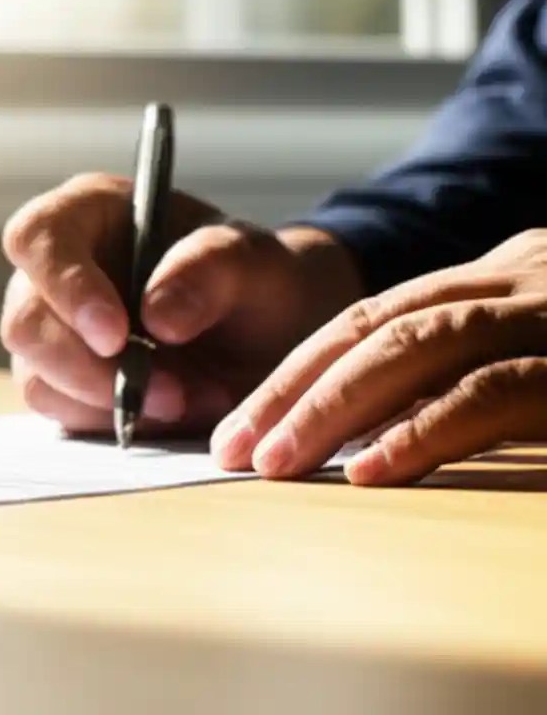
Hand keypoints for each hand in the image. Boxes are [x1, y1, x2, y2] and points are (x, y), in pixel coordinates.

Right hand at [0, 172, 360, 436]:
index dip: (64, 286)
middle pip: (25, 322)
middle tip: (168, 392)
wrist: (265, 336)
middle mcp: (54, 271)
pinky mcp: (60, 382)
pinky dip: (114, 422)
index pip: (37, 236)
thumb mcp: (256, 262)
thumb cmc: (253, 280)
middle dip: (91, 368)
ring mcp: (50, 330)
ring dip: (109, 402)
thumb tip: (155, 316)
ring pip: (37, 376)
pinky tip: (169, 409)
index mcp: (87, 212)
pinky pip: (61, 412)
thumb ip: (211, 270)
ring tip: (187, 399)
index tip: (116, 335)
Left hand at [212, 228, 546, 484]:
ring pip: (417, 345)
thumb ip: (470, 383)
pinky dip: (421, 430)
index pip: (376, 318)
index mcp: (506, 279)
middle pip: (378, 327)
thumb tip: (371, 442)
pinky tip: (367, 470)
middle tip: (232, 451)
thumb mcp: (543, 362)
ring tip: (275, 464)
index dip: (298, 374)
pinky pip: (490, 391)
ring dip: (333, 407)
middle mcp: (524, 280)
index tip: (241, 431)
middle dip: (293, 391)